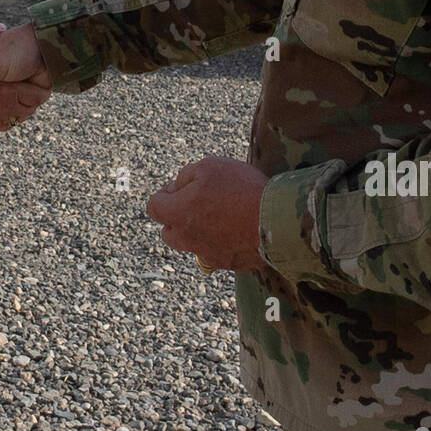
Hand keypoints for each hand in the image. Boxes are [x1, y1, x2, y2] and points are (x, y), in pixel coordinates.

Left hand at [146, 157, 268, 273]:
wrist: (277, 219)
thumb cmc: (241, 189)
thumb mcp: (209, 166)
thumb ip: (185, 175)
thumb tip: (177, 186)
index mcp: (178, 214)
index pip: (154, 207)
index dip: (165, 194)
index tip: (181, 187)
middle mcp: (188, 239)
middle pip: (169, 231)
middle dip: (178, 216)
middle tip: (199, 202)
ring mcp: (208, 255)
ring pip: (192, 244)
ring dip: (198, 231)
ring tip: (221, 215)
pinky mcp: (229, 264)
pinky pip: (217, 252)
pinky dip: (222, 241)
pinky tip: (239, 227)